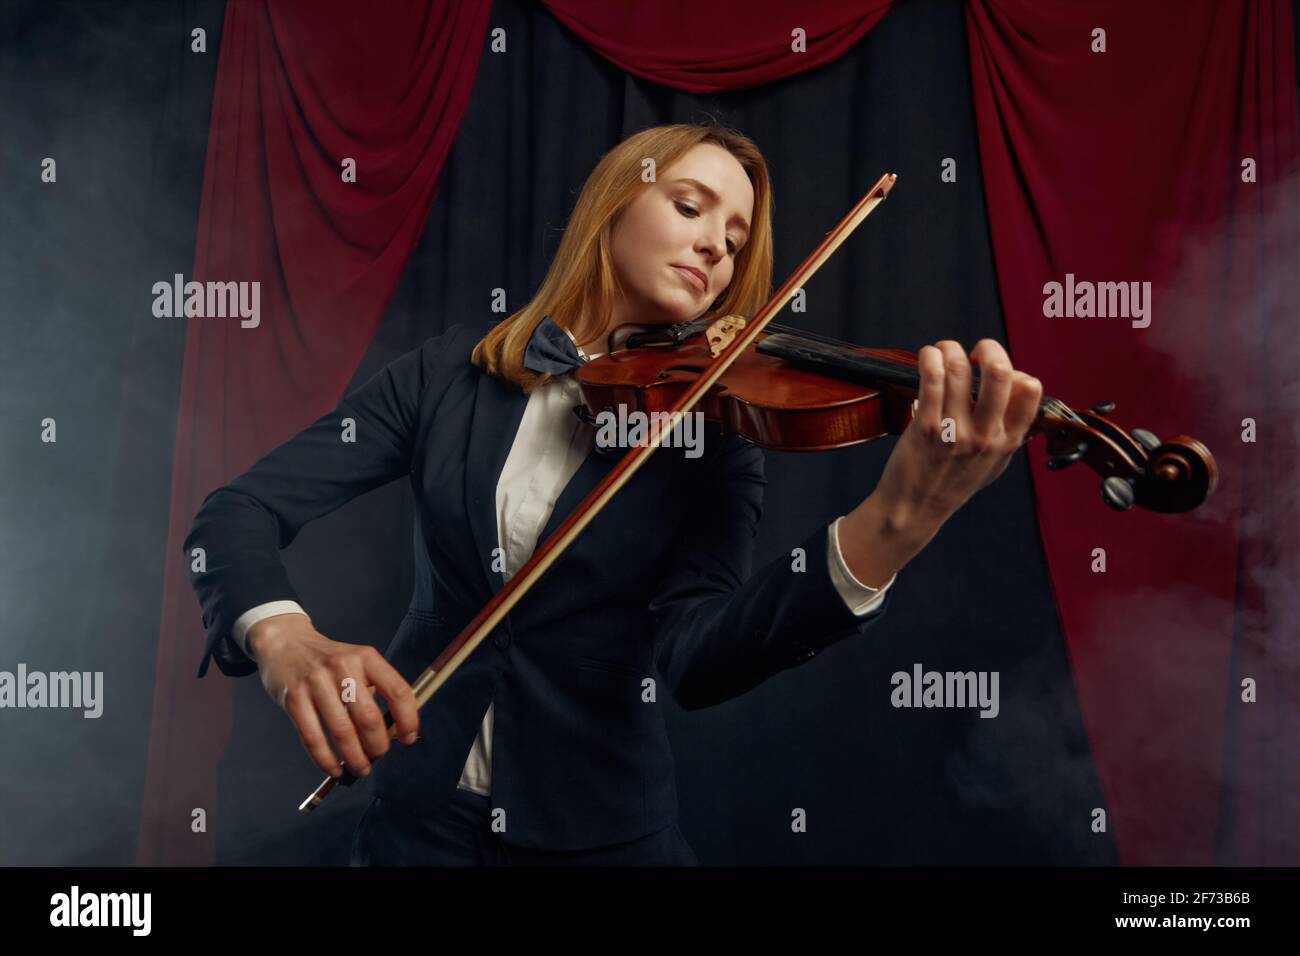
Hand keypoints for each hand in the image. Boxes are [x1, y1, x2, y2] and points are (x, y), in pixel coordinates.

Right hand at [248, 614, 419, 778]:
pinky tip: (334, 768)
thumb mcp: (357, 661)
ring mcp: (316, 682)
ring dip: (355, 758)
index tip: (409, 737)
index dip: (408, 719)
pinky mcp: (294, 699)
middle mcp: (343, 667)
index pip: (398, 691)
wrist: (285, 642)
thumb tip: (392, 731)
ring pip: (342, 732)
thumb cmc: (328, 660)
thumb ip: (374, 689)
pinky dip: (326, 760)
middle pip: (369, 718)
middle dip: (378, 745)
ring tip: (360, 768)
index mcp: (366, 658)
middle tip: (378, 755)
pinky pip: (313, 738)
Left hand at [838, 339, 1040, 585]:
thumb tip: (1023, 388)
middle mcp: (986, 436)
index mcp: (1008, 441)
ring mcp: (955, 431)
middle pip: (1001, 372)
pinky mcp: (925, 427)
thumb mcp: (994, 463)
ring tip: (942, 351)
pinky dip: (929, 358)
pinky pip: (931, 379)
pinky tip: (927, 357)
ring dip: (949, 349)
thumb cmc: (953, 483)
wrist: (913, 509)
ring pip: (959, 369)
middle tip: (974, 351)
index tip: (995, 373)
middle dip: (988, 348)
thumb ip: (1011, 430)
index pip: (1031, 390)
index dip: (1016, 369)